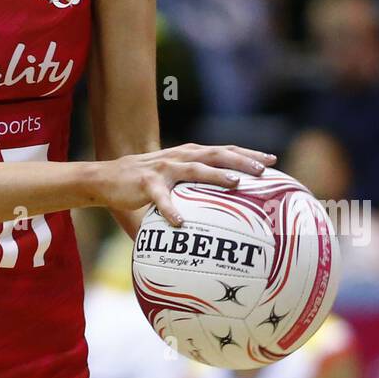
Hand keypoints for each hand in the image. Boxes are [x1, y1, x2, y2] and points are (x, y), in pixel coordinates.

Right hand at [95, 143, 274, 225]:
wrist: (106, 178)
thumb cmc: (145, 184)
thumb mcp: (174, 185)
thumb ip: (194, 197)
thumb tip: (219, 226)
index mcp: (189, 156)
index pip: (223, 151)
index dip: (247, 154)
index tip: (272, 159)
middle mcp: (180, 157)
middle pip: (216, 155)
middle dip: (241, 160)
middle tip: (264, 169)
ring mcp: (164, 169)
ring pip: (195, 169)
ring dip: (216, 175)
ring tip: (235, 184)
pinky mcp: (146, 183)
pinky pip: (161, 197)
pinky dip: (170, 209)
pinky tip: (179, 222)